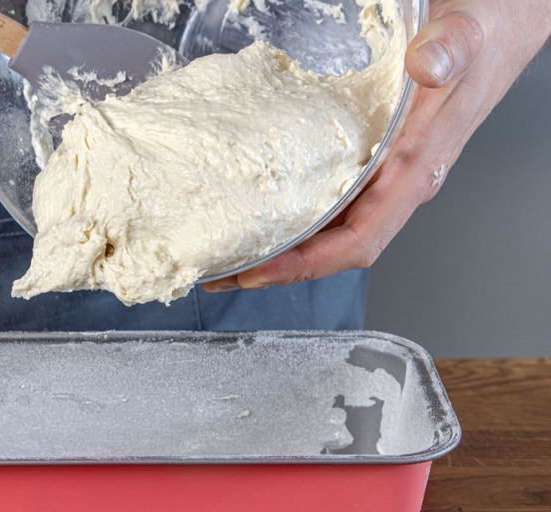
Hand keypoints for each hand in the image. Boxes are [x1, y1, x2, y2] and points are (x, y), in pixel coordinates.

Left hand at [204, 0, 550, 293]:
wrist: (503, 21)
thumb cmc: (488, 33)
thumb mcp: (468, 34)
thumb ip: (449, 50)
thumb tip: (426, 65)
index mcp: (417, 167)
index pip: (361, 240)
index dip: (308, 264)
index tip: (260, 272)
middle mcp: (396, 180)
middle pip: (332, 247)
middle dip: (277, 266)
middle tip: (221, 271)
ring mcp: (382, 171)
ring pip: (327, 226)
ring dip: (279, 245)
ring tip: (230, 251)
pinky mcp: (370, 155)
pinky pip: (328, 196)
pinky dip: (291, 211)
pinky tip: (260, 209)